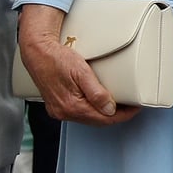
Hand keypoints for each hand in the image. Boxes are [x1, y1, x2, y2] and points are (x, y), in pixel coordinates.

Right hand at [16, 7, 138, 127]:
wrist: (37, 52)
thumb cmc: (57, 58)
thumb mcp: (82, 73)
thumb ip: (97, 94)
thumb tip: (110, 109)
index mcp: (72, 106)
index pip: (105, 119)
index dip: (124, 115)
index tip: (135, 108)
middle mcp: (64, 112)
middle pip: (97, 121)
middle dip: (116, 115)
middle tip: (130, 106)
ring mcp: (58, 110)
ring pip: (88, 118)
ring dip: (103, 113)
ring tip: (117, 104)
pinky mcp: (55, 105)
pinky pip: (78, 112)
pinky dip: (91, 109)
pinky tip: (97, 102)